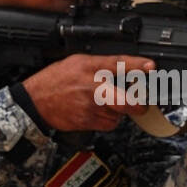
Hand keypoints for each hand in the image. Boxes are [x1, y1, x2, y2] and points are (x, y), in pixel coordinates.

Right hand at [22, 54, 154, 131]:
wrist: (35, 102)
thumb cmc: (55, 80)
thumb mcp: (77, 62)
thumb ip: (101, 65)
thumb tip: (125, 67)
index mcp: (90, 68)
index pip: (118, 64)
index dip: (137, 65)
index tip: (151, 67)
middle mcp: (92, 88)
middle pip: (126, 101)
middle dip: (139, 104)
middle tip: (142, 103)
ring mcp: (90, 108)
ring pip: (119, 115)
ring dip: (120, 112)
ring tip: (109, 104)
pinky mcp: (87, 122)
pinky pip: (108, 124)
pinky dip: (109, 120)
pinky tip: (99, 112)